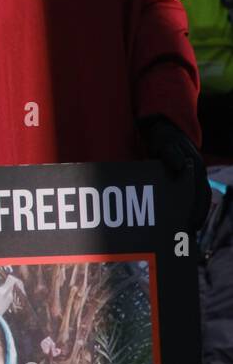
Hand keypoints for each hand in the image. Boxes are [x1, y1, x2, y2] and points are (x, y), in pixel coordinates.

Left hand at [139, 115, 211, 238]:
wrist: (163, 129)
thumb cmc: (163, 138)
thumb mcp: (165, 143)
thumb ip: (170, 154)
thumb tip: (180, 166)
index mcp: (195, 167)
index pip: (200, 193)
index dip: (197, 210)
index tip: (193, 224)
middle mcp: (197, 173)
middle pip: (201, 200)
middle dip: (196, 217)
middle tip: (189, 234)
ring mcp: (192, 175)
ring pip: (197, 199)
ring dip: (194, 214)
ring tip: (186, 231)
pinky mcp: (185, 177)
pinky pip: (189, 195)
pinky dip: (188, 206)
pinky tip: (180, 217)